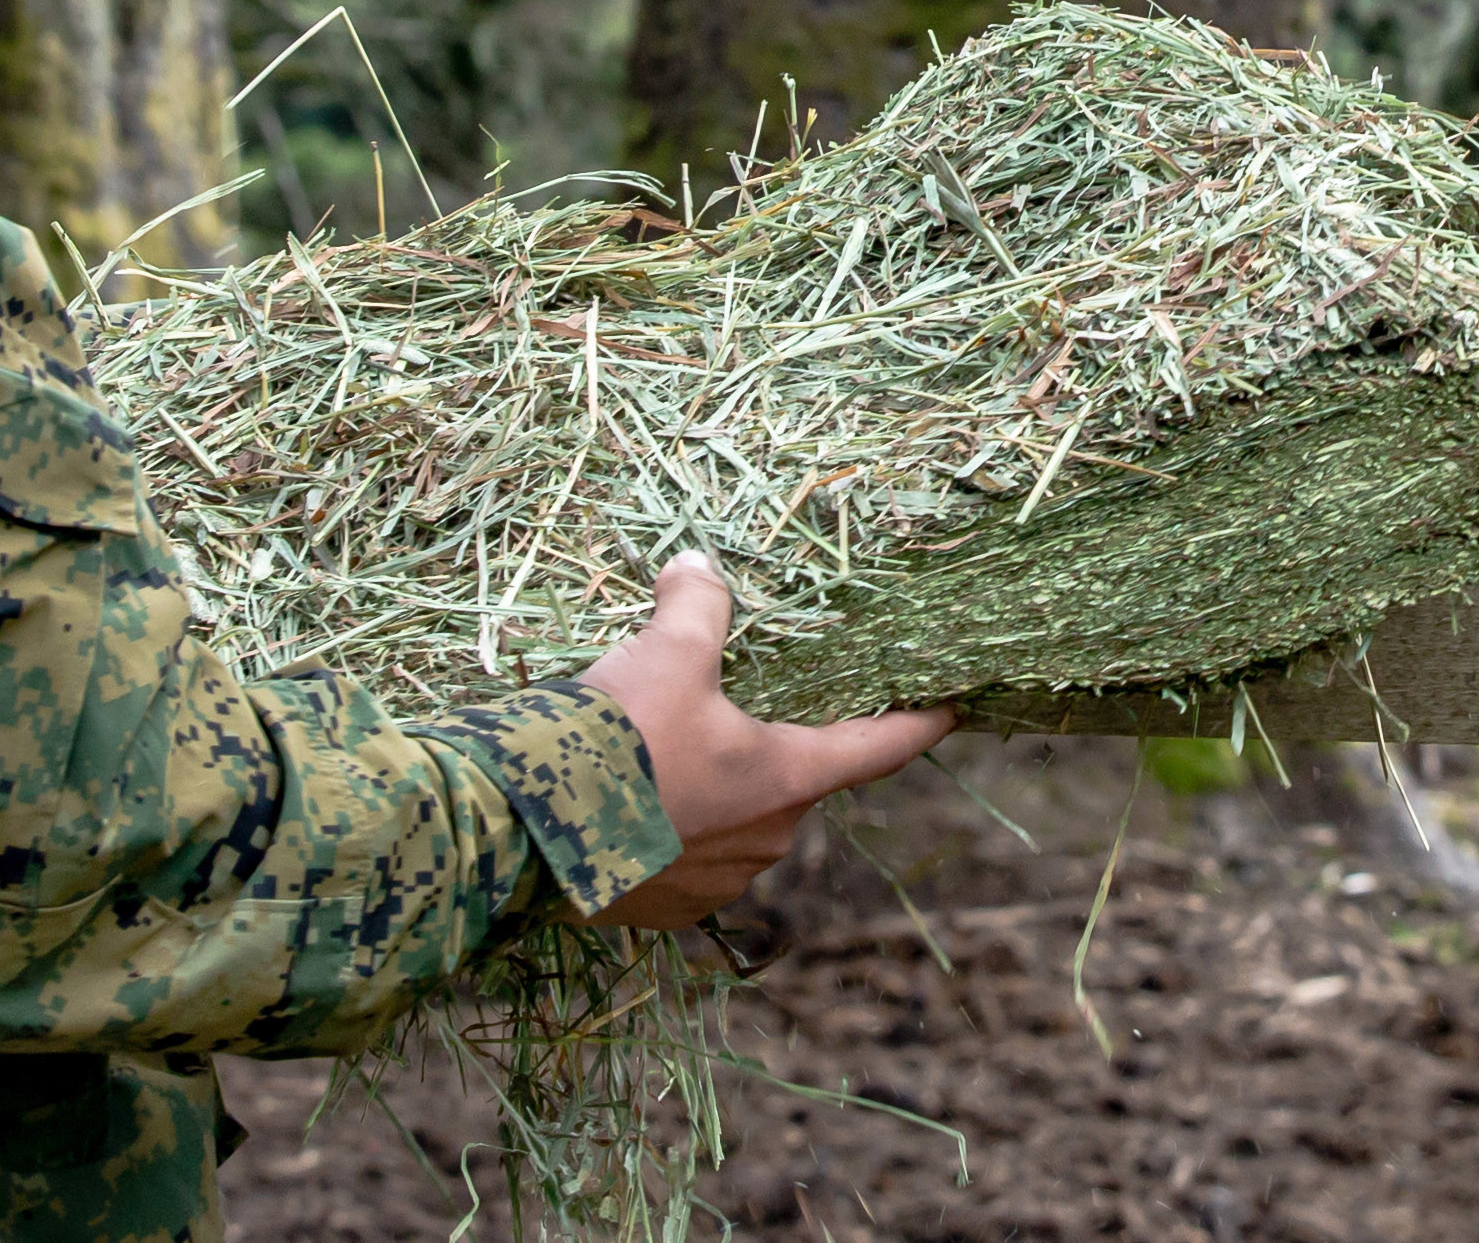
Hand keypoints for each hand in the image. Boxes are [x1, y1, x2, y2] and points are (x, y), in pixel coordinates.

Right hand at [576, 553, 951, 929]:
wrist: (527, 833)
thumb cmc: (622, 737)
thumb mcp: (668, 651)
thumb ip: (696, 604)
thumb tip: (697, 566)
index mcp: (787, 778)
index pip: (878, 748)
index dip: (918, 724)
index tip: (950, 712)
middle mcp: (766, 840)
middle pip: (793, 779)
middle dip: (772, 742)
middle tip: (727, 704)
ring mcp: (717, 883)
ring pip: (738, 819)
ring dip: (717, 787)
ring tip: (661, 748)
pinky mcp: (665, 911)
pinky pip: (688, 856)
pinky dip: (673, 826)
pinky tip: (631, 797)